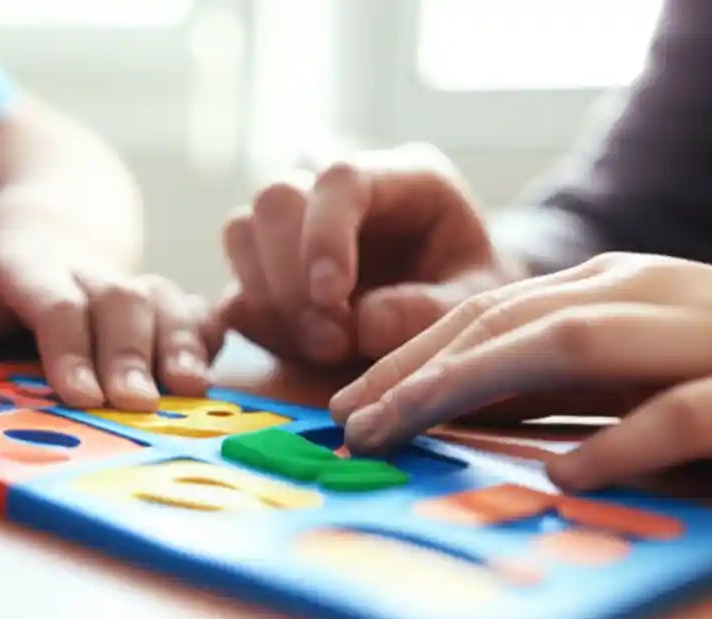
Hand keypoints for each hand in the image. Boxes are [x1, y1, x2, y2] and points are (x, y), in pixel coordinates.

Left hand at [0, 223, 221, 410]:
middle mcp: (85, 268)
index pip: (53, 302)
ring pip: (160, 298)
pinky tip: (209, 371)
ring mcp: (128, 278)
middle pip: (116, 300)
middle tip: (134, 404)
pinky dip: (204, 335)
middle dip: (128, 352)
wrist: (44, 224)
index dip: (69, 347)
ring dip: (175, 343)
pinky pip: (191, 306)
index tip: (81, 395)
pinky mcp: (161, 293)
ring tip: (186, 390)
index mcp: (27, 266)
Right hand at [217, 144, 525, 365]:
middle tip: (331, 341)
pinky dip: (255, 319)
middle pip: (276, 198)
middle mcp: (337, 191)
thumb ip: (430, 310)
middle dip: (291, 276)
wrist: (454, 305)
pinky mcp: (269, 268)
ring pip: (243, 232)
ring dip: (268, 297)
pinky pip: (235, 281)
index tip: (333, 298)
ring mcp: (296, 227)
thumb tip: (362, 324)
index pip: (341, 179)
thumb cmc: (471, 290)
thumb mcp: (476, 301)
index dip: (324, 234)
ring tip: (321, 347)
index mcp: (401, 177)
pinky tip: (296, 347)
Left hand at [330, 252, 711, 490]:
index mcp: (615, 285)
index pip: (487, 311)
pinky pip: (688, 409)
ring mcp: (708, 335)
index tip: (348, 403)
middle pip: (509, 319)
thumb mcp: (623, 371)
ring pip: (572, 344)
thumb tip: (441, 405)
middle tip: (352, 423)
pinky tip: (568, 473)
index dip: (408, 354)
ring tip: (406, 425)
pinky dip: (625, 439)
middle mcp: (651, 293)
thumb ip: (546, 380)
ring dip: (473, 385)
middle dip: (417, 369)